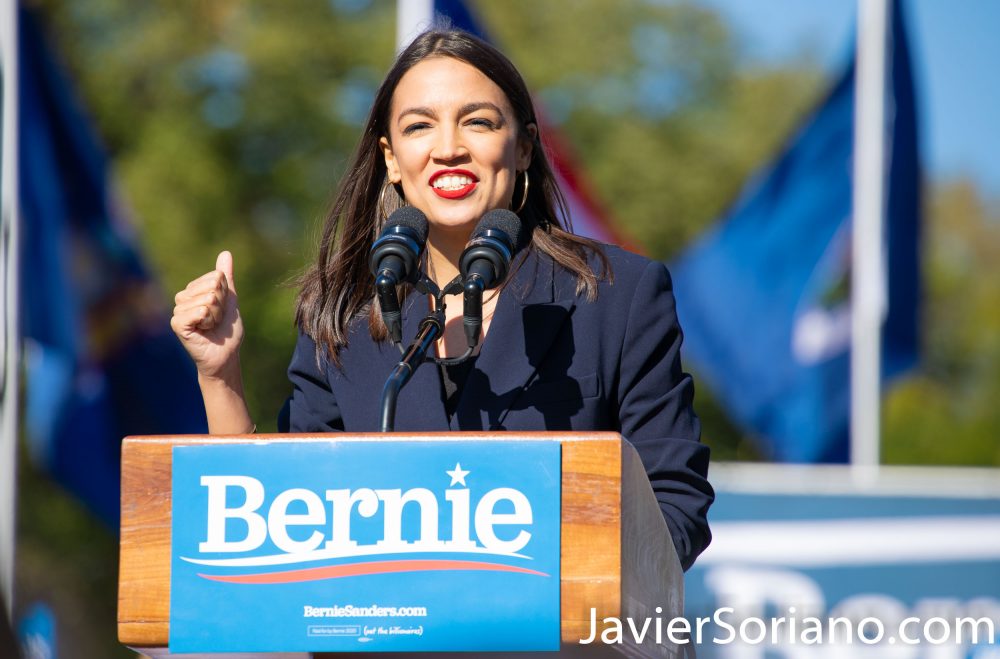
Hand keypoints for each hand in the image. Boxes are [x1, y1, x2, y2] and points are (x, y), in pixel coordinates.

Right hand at [170, 251, 244, 380]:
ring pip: (208, 299)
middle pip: (212, 287)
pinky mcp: (177, 324)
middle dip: (221, 306)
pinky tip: (204, 330)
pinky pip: (199, 311)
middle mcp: (182, 298)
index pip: (216, 277)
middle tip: (216, 320)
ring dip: (216, 316)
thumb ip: (227, 277)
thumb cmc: (226, 330)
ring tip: (210, 326)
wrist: (225, 355)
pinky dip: (209, 321)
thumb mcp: (230, 300)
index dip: (225, 295)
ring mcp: (178, 311)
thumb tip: (225, 253)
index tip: (221, 310)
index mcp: (193, 290)